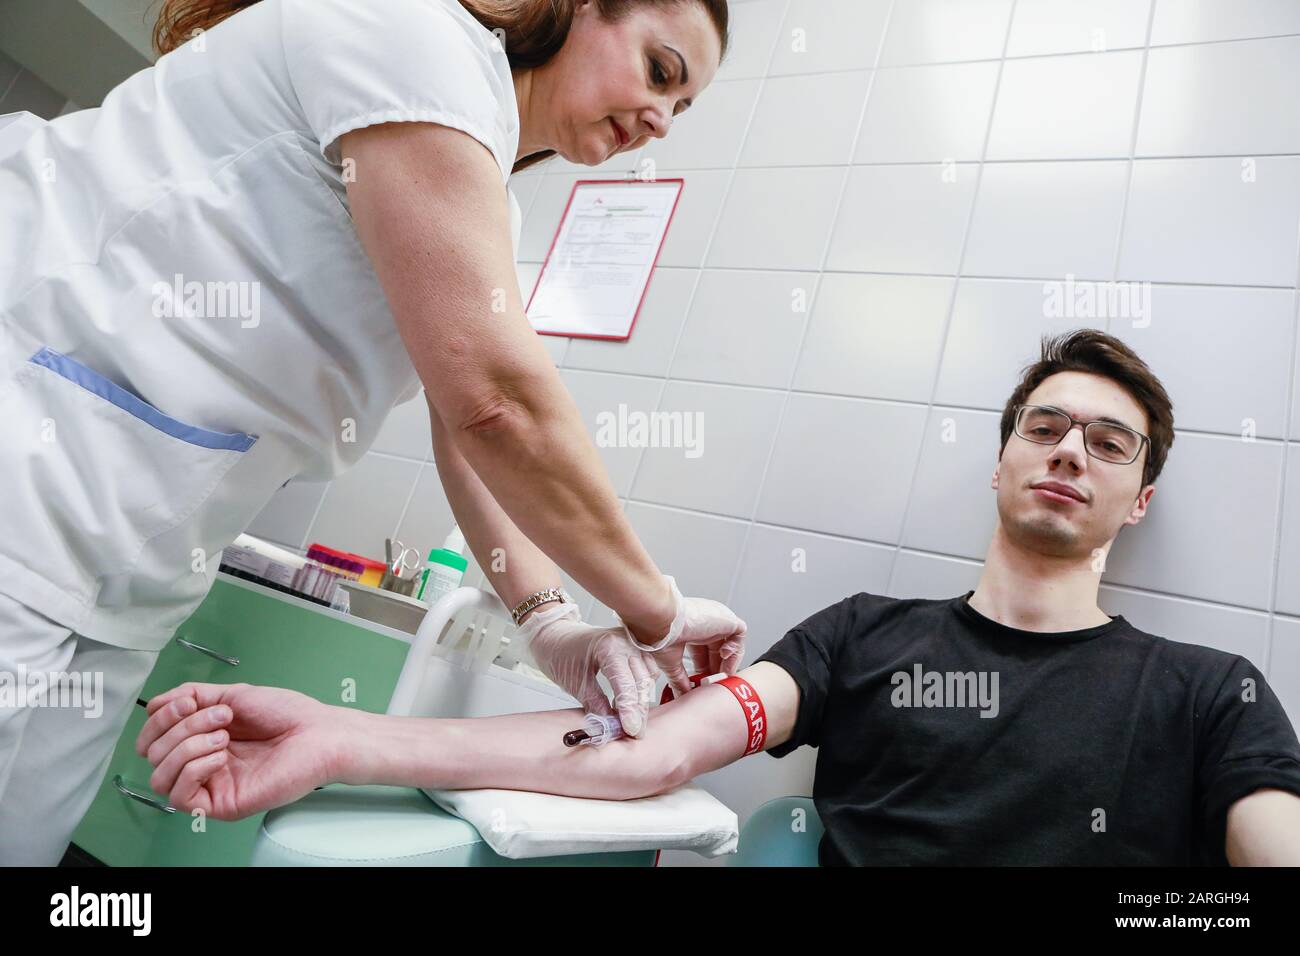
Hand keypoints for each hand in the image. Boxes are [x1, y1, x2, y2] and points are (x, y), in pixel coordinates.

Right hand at [135, 682, 348, 820]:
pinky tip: (221, 756)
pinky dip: (194, 769)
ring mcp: (211, 785)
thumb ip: (191, 695)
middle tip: (220, 717)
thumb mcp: (233, 694)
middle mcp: (203, 763)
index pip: (153, 737)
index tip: (187, 701)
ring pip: (160, 776)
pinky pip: (181, 796)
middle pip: (153, 754)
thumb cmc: (289, 715)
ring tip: (224, 736)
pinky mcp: (221, 803)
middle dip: (182, 727)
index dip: (160, 718)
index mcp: (203, 738)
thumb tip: (156, 702)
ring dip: (187, 747)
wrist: (319, 732)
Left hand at [516, 602, 659, 736]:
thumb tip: (611, 727)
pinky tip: (629, 701)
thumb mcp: (575, 683)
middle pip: (641, 682)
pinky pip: (648, 670)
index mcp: (608, 647)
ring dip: (642, 700)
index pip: (625, 683)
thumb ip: (596, 705)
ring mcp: (633, 643)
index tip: (631, 731)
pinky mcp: (635, 648)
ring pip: (648, 677)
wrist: (557, 635)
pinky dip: (642, 688)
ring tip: (628, 718)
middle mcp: (626, 642)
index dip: (630, 710)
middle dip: (639, 710)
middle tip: (635, 734)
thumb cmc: (561, 654)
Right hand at [618, 576, 746, 699]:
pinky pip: (740, 633)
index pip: (703, 650)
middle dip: (717, 668)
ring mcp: (716, 619)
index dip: (706, 667)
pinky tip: (723, 657)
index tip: (703, 681)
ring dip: (727, 662)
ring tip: (720, 675)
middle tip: (713, 683)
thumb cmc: (659, 633)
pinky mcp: (727, 618)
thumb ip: (679, 679)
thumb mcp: (670, 663)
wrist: (661, 621)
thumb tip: (681, 694)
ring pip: (731, 642)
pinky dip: (735, 648)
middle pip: (718, 648)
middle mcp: (704, 622)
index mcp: (690, 627)